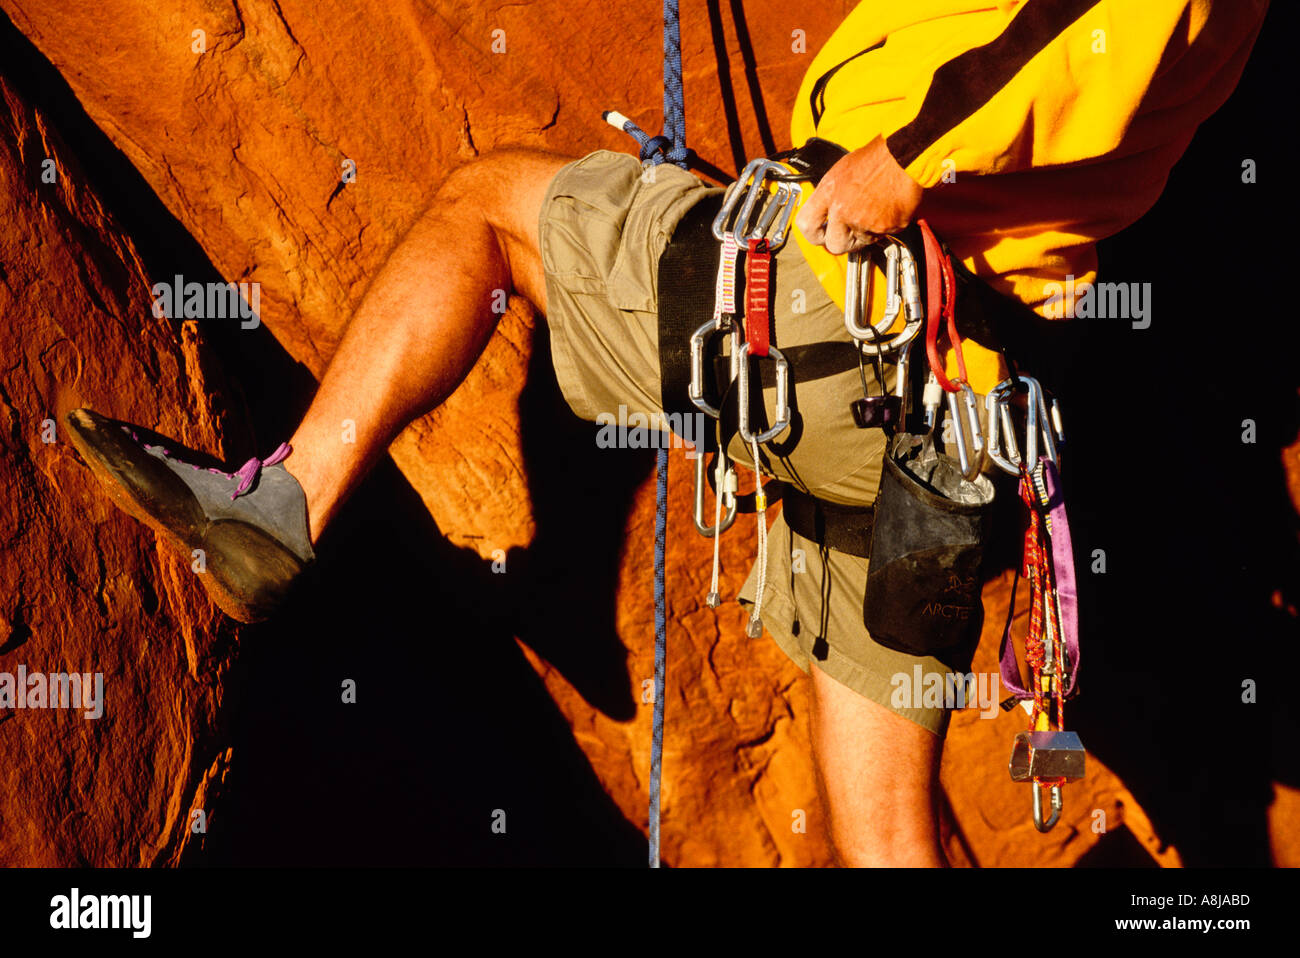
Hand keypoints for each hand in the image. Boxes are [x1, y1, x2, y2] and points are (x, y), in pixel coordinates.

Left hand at [795, 136, 923, 254]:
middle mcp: (842, 210)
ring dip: (866, 233)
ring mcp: (864, 221)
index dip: (814, 234)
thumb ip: (830, 196)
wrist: (903, 154)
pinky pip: (881, 236)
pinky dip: (884, 227)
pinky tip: (886, 209)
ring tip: (874, 210)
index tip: (821, 233)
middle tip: (850, 232)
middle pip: (834, 245)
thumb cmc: (875, 158)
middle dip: (842, 242)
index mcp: (828, 192)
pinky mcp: (885, 227)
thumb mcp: (840, 171)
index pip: (806, 225)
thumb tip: (826, 213)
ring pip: (860, 242)